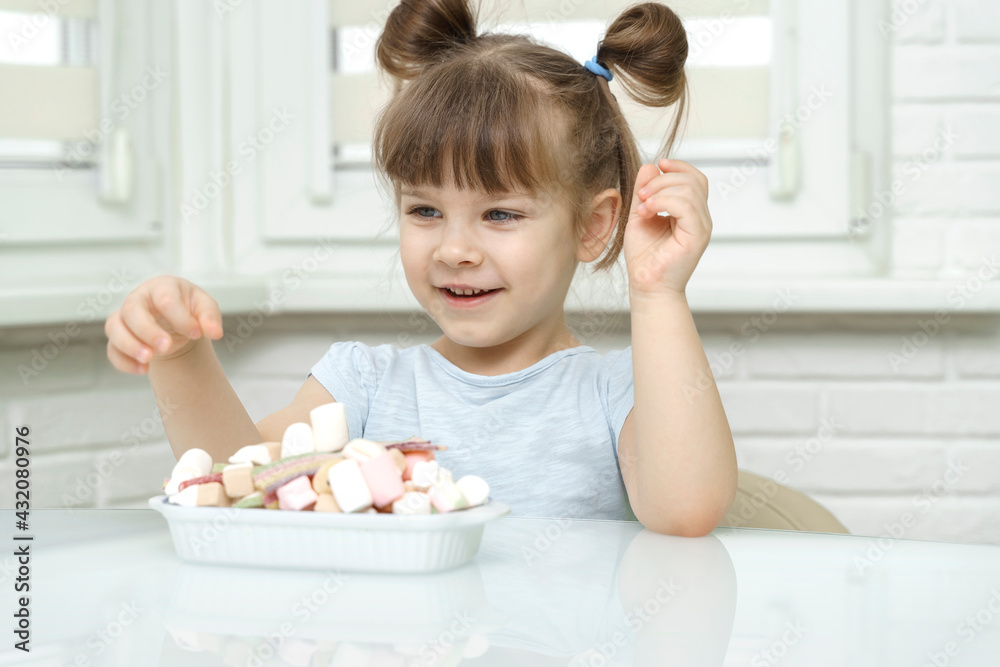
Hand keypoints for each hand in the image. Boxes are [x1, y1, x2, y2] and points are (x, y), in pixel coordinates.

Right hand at [104, 275, 223, 373]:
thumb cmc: (189, 309)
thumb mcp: (204, 308)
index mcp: (162, 287)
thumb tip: (215, 333)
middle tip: (166, 347)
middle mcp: (138, 299)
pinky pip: (112, 349)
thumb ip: (210, 317)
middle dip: (148, 331)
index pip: (165, 299)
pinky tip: (143, 370)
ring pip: (114, 328)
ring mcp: (124, 317)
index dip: (180, 318)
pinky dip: (124, 361)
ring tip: (148, 359)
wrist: (175, 320)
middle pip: (133, 311)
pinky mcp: (118, 336)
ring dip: (129, 345)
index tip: (196, 334)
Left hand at [623, 158, 712, 297]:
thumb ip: (646, 192)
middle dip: (662, 180)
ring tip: (642, 205)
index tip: (658, 165)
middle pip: (692, 180)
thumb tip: (651, 166)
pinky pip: (687, 206)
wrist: (646, 285)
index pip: (694, 178)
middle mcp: (700, 218)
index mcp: (691, 212)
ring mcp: (702, 227)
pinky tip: (648, 210)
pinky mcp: (697, 236)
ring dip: (660, 190)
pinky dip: (664, 201)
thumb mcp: (641, 215)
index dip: (678, 166)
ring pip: (689, 190)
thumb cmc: (644, 257)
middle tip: (640, 195)